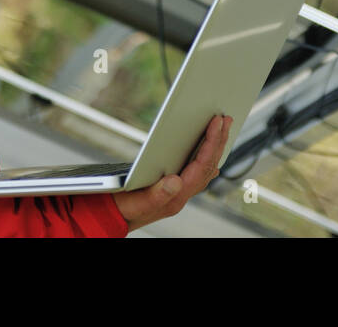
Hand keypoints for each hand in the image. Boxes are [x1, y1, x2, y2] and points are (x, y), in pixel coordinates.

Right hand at [111, 114, 231, 232]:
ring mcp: (179, 192)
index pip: (201, 166)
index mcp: (175, 196)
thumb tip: (176, 181)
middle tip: (226, 118)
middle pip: (208, 165)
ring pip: (205, 168)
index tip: (217, 122)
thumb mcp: (135, 202)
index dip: (211, 142)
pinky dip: (206, 157)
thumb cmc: (121, 210)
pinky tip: (208, 152)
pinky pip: (197, 171)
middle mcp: (181, 195)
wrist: (111, 218)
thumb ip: (156, 194)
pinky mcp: (172, 188)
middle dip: (219, 140)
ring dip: (215, 147)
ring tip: (222, 128)